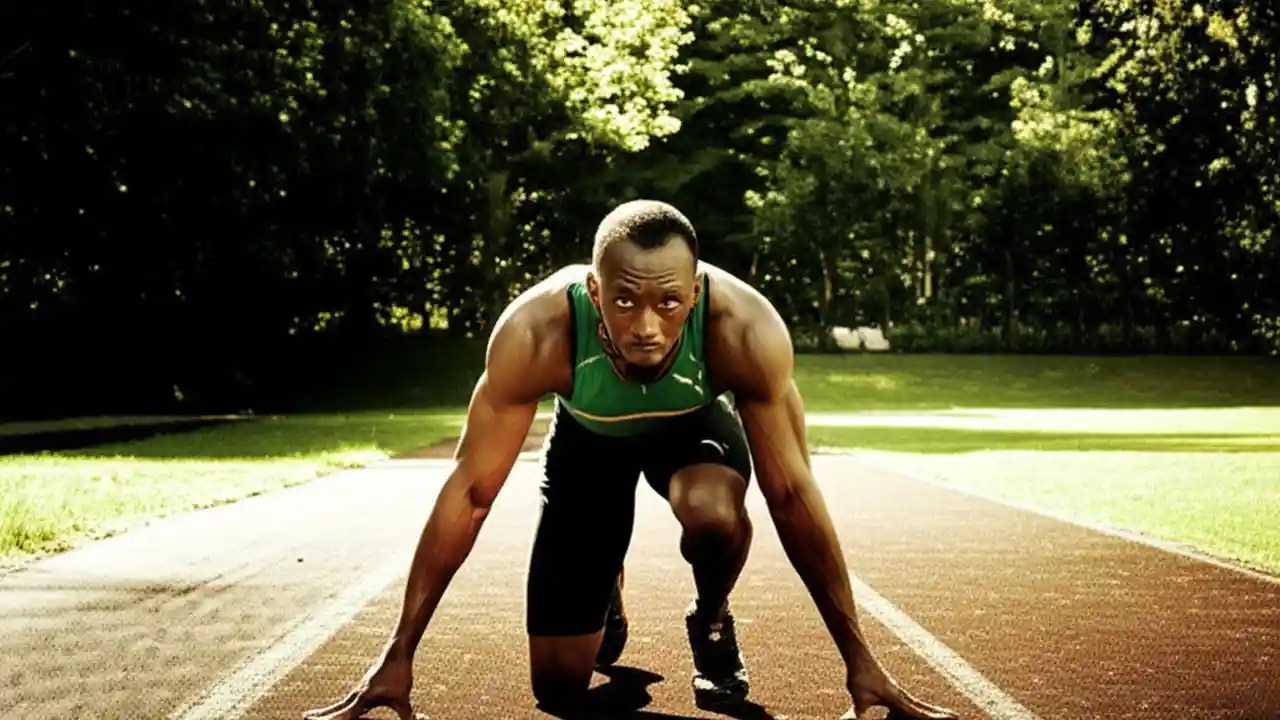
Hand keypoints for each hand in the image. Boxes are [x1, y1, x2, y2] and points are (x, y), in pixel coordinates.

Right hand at [302, 648, 415, 719]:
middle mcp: (357, 695)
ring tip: (312, 715)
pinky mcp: (364, 686)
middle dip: (321, 716)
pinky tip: (342, 709)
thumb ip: (407, 716)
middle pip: (336, 709)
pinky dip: (340, 706)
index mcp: (362, 700)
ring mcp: (359, 690)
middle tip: (304, 717)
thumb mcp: (403, 700)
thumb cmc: (399, 675)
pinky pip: (348, 700)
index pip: (342, 716)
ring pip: (340, 704)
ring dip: (327, 711)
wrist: (397, 653)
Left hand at [840, 655, 957, 719]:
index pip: (918, 712)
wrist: (860, 659)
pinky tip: (918, 711)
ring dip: (932, 711)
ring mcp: (899, 693)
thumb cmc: (860, 677)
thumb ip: (858, 712)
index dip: (933, 717)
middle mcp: (902, 696)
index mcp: (897, 699)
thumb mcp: (858, 698)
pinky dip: (918, 708)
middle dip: (940, 714)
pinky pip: (910, 703)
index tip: (949, 718)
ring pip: (919, 705)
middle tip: (957, 717)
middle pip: (924, 708)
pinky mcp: (894, 691)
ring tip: (948, 715)